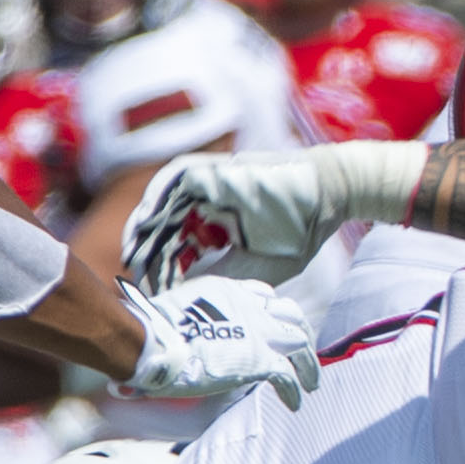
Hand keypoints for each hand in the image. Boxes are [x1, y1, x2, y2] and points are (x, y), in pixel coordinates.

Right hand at [120, 276, 322, 407]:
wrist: (150, 341)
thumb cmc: (146, 331)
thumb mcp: (173, 314)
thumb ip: (184, 322)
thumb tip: (167, 341)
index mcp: (226, 291)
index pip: (262, 293)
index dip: (272, 309)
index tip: (275, 322)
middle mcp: (248, 306)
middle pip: (290, 314)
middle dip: (300, 332)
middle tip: (304, 353)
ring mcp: (258, 331)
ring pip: (299, 343)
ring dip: (309, 364)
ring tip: (311, 383)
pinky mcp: (260, 358)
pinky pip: (288, 375)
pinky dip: (295, 390)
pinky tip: (295, 403)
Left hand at [123, 143, 427, 293]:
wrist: (330, 194)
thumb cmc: (300, 231)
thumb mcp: (257, 265)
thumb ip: (221, 276)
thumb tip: (185, 294)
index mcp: (214, 224)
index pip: (175, 250)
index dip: (162, 273)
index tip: (152, 295)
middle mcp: (203, 202)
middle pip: (161, 230)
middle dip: (146, 257)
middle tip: (134, 282)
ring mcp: (203, 183)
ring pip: (160, 209)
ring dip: (144, 234)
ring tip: (135, 260)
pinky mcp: (206, 167)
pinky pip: (168, 185)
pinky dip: (154, 206)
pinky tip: (145, 230)